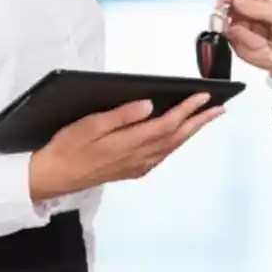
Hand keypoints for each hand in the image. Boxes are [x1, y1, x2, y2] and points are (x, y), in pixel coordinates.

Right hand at [29, 93, 223, 200]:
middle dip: (198, 121)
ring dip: (190, 132)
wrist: (54, 176)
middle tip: (218, 108)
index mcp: (130, 143)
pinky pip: (162, 155)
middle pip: (176, 137)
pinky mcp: (132, 170)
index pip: (167, 124)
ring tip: (205, 119)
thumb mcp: (90, 125)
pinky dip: (175, 143)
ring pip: (171, 147)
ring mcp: (136, 166)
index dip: (187, 109)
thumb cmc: (68, 146)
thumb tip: (148, 104)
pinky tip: (178, 137)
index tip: (203, 96)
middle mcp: (139, 157)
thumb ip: (121, 116)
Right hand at [216, 0, 271, 76]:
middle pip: (225, 13)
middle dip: (232, 25)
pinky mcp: (246, 44)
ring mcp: (246, 27)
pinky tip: (266, 50)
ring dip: (248, 40)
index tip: (223, 11)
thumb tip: (235, 0)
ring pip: (231, 33)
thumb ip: (256, 6)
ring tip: (267, 44)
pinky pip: (238, 48)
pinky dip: (251, 50)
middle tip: (246, 32)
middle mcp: (249, 8)